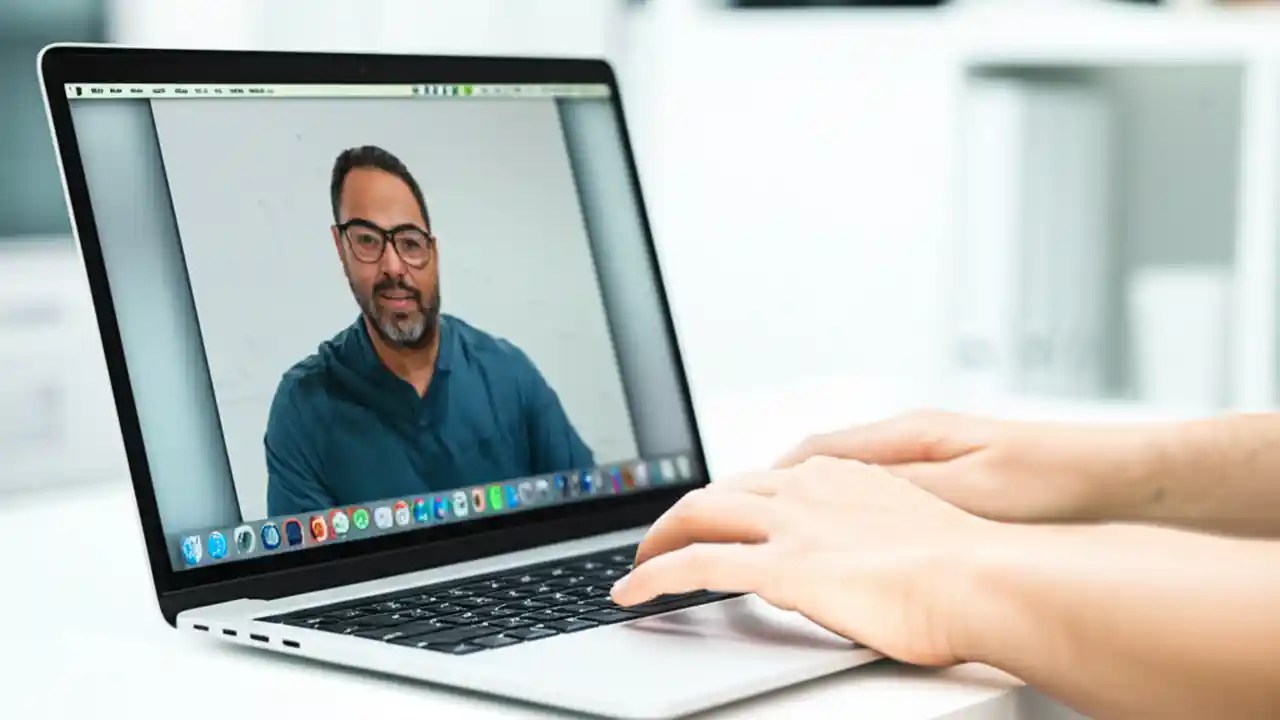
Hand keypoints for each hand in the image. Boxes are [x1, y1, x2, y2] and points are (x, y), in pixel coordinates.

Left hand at [609, 456, 997, 665]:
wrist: (980, 579)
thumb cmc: (963, 569)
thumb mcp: (908, 533)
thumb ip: (865, 533)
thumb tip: (843, 555)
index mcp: (838, 479)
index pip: (761, 484)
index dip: (728, 503)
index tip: (715, 519)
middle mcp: (806, 489)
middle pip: (720, 491)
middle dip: (682, 514)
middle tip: (662, 539)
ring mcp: (790, 523)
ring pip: (698, 515)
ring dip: (660, 539)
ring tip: (640, 564)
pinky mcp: (780, 564)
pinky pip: (694, 564)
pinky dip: (654, 576)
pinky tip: (632, 592)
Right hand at [774, 410, 1160, 523]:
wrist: (1124, 479)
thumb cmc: (1057, 482)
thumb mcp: (972, 491)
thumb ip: (906, 493)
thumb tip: (842, 496)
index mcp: (913, 434)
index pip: (817, 449)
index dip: (773, 476)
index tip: (737, 498)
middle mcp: (916, 438)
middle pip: (826, 458)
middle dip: (782, 485)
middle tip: (746, 514)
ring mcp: (935, 454)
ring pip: (853, 472)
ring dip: (816, 495)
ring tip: (787, 525)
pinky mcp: (955, 475)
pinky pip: (882, 488)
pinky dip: (853, 506)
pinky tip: (856, 532)